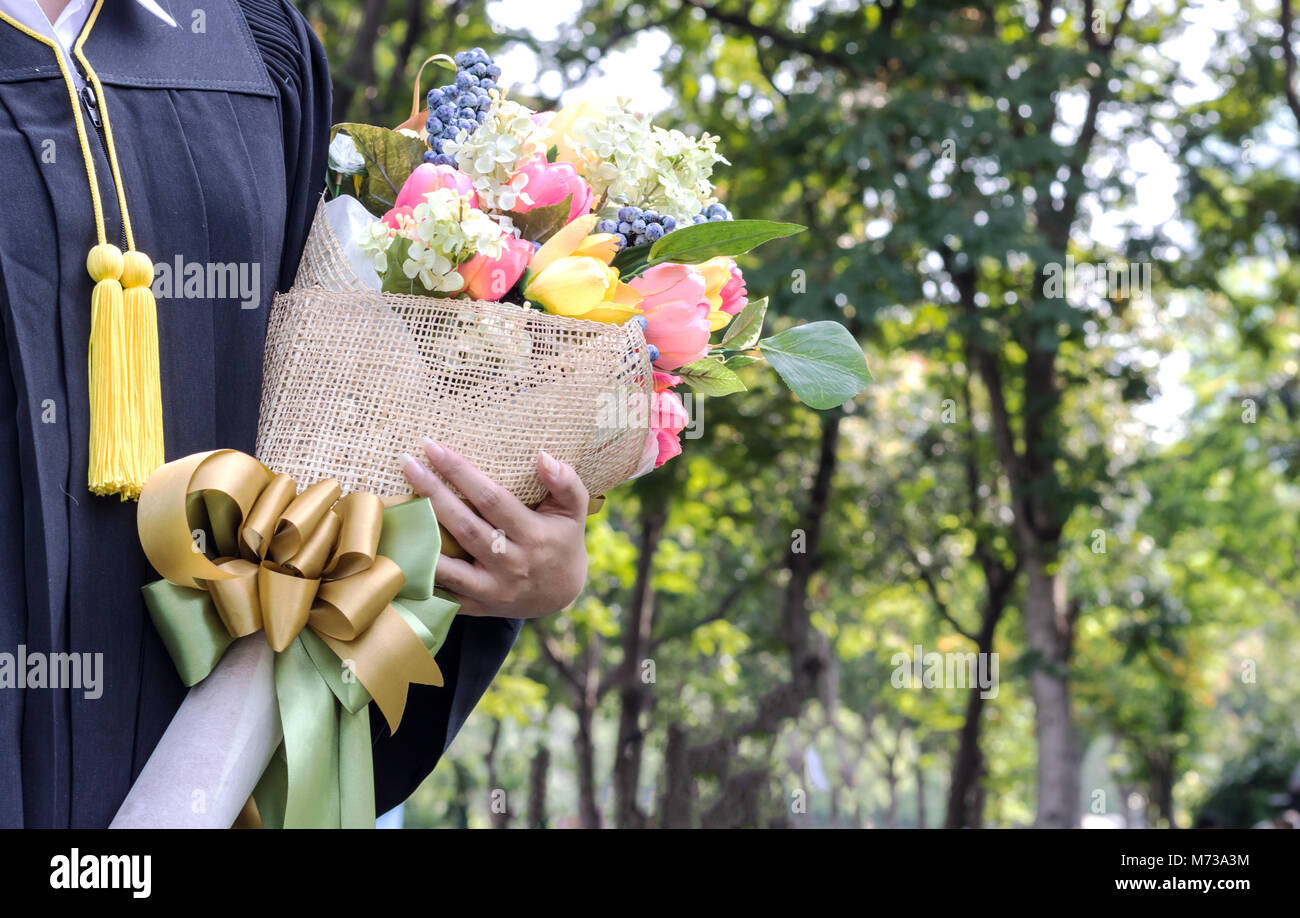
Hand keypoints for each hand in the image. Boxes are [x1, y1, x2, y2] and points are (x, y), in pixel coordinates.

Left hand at [401, 440, 589, 617]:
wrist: (561, 595)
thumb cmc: (563, 541)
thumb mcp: (574, 511)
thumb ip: (566, 482)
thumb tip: (542, 456)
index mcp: (534, 536)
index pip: (492, 499)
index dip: (461, 472)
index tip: (433, 447)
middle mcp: (512, 564)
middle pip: (464, 525)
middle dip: (432, 492)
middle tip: (406, 462)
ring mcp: (492, 589)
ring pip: (448, 564)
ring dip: (420, 536)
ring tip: (394, 507)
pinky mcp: (476, 606)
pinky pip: (443, 592)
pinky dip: (420, 575)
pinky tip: (396, 552)